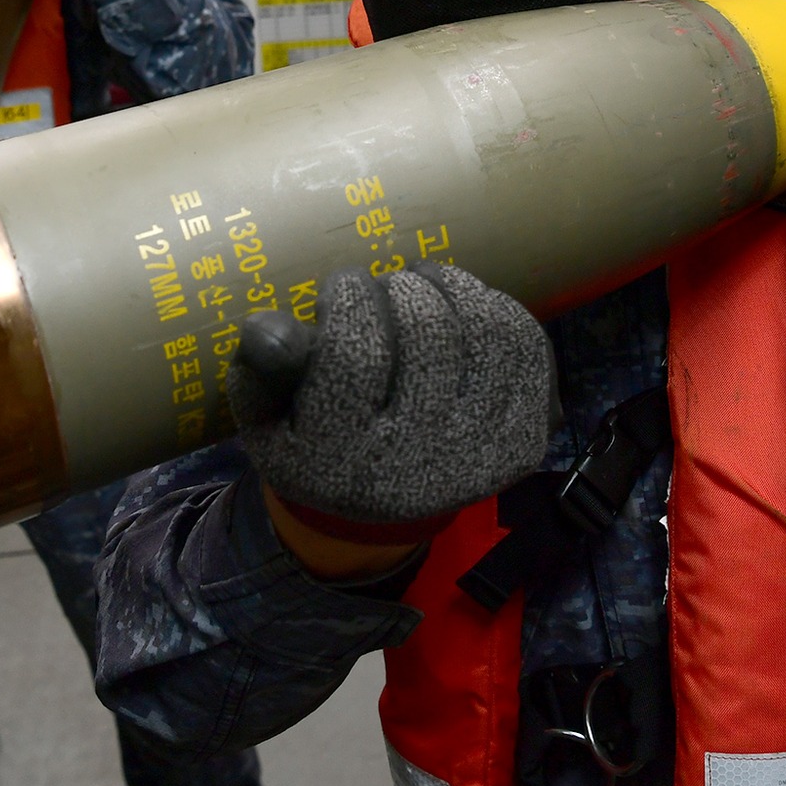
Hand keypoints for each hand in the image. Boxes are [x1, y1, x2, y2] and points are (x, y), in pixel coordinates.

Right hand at [228, 265, 555, 564]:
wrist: (381, 502)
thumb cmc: (315, 439)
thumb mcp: (267, 417)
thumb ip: (260, 370)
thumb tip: (268, 324)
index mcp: (343, 463)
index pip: (355, 354)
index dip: (350, 297)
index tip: (342, 285)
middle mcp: (419, 468)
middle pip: (429, 336)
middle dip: (402, 288)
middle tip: (384, 288)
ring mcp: (481, 455)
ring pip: (486, 332)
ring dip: (453, 287)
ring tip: (423, 284)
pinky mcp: (522, 442)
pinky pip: (525, 347)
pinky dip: (494, 307)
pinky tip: (462, 308)